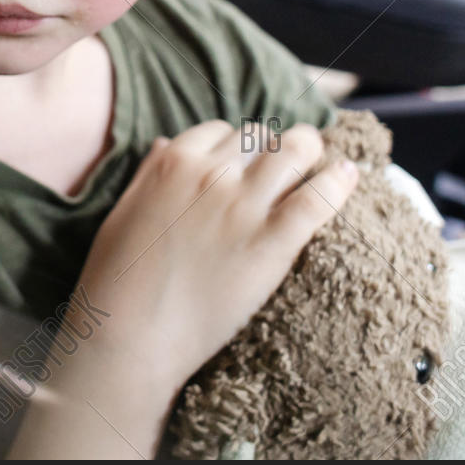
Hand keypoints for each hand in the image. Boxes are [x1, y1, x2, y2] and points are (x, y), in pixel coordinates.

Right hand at [10, 119, 356, 457]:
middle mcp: (212, 174)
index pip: (219, 130)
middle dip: (272, 146)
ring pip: (295, 152)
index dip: (235, 144)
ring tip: (321, 158)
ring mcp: (245, 207)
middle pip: (260, 137)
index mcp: (173, 162)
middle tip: (284, 163)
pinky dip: (338, 181)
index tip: (242, 162)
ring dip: (309, 150)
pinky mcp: (274, 242)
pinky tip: (348, 175)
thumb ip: (148, 173)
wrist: (132, 335)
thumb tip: (165, 143)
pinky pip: (318, 198)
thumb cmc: (116, 278)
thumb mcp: (123, 211)